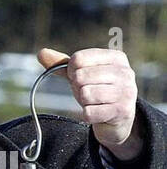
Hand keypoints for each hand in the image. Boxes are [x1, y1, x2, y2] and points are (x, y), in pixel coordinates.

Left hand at [39, 47, 143, 161]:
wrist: (117, 115)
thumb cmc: (97, 88)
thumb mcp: (82, 73)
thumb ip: (62, 63)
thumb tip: (41, 53)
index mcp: (116, 57)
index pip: (78, 58)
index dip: (70, 70)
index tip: (78, 76)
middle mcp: (125, 72)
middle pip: (80, 76)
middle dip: (77, 87)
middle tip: (86, 90)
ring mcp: (126, 91)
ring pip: (85, 94)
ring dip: (83, 101)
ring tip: (92, 101)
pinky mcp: (122, 111)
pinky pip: (89, 112)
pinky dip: (87, 114)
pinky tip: (96, 111)